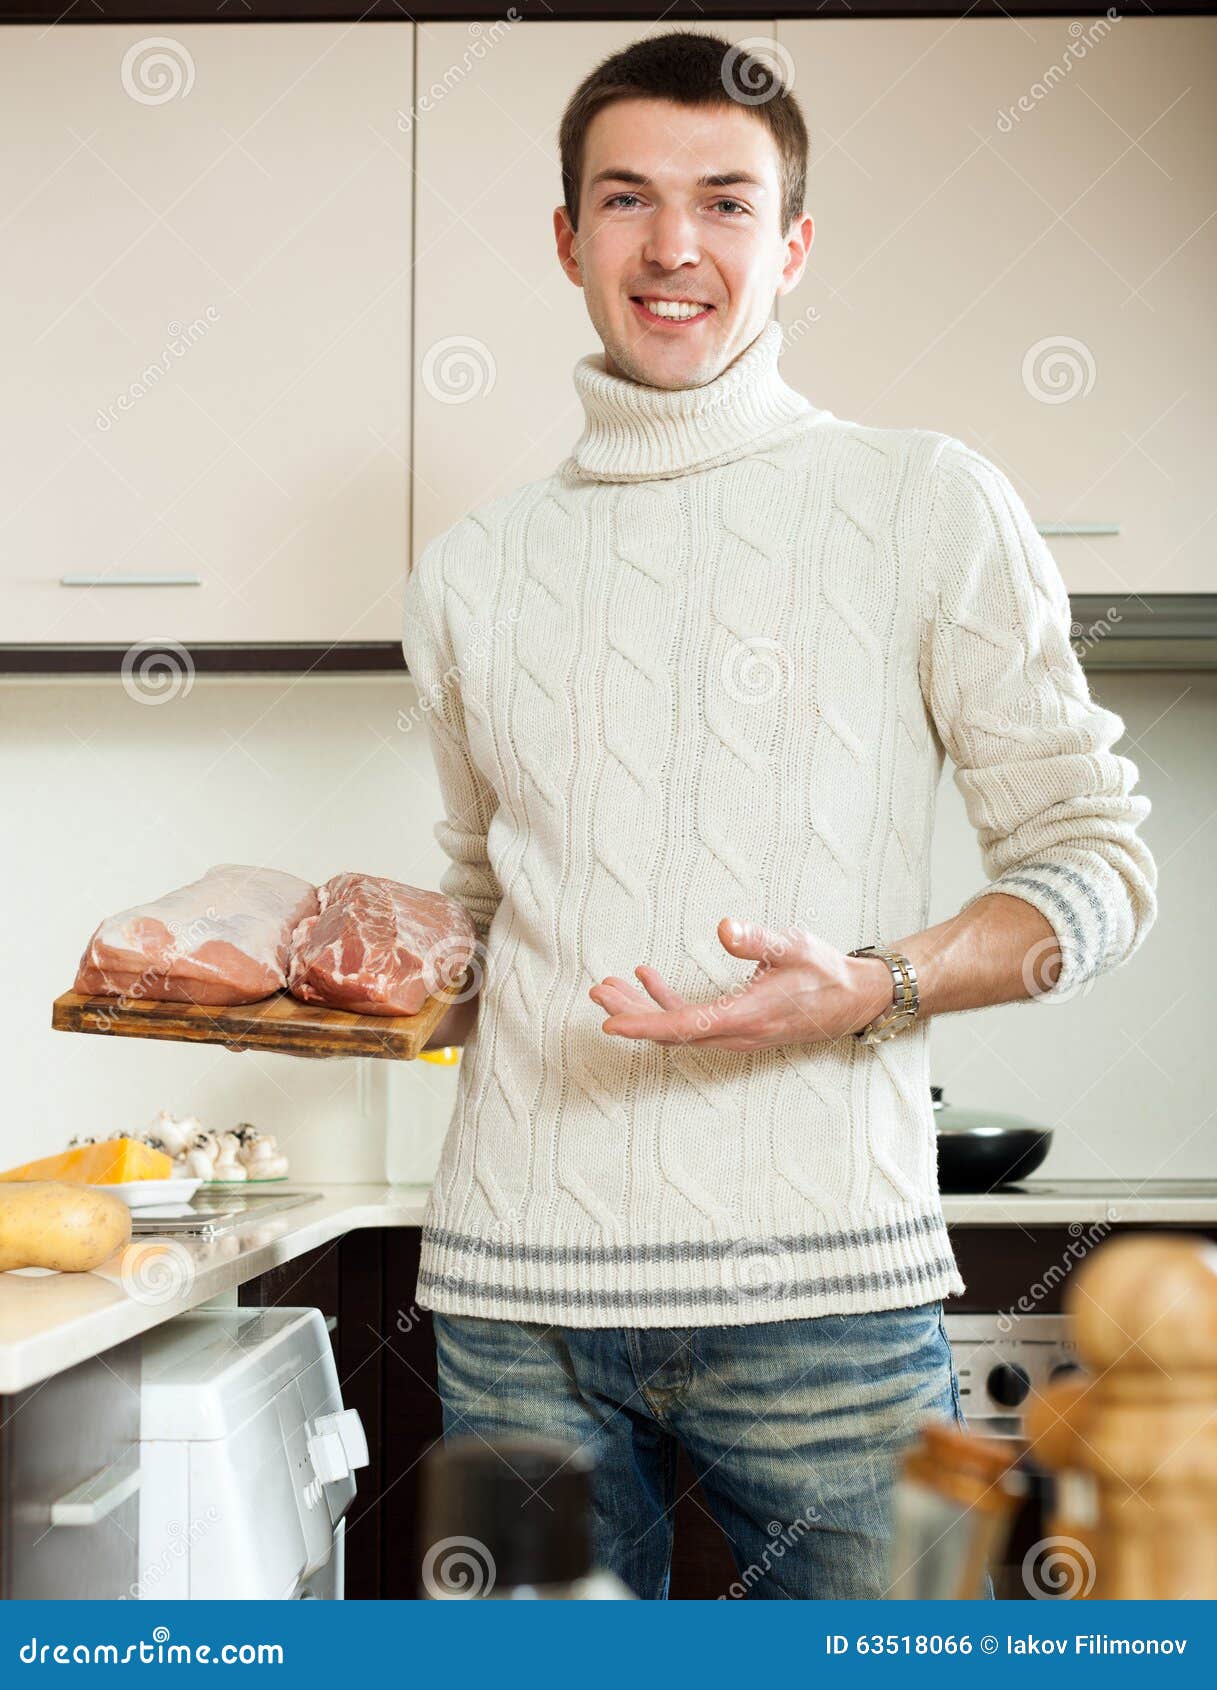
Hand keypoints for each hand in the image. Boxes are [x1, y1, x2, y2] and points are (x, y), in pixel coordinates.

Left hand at [588, 918, 893, 1051]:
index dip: (643, 1023)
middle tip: (598, 991)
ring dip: (643, 1008)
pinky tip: (649, 978)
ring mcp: (736, 1035)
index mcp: (746, 1017)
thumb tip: (723, 927)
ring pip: (678, 1029)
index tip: (609, 1022)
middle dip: (631, 1013)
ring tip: (612, 984)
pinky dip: (666, 1004)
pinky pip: (692, 1023)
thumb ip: (756, 939)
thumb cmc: (824, 970)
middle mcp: (737, 1034)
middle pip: (671, 1032)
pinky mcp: (736, 1029)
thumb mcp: (794, 946)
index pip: (684, 1026)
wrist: (854, 1000)